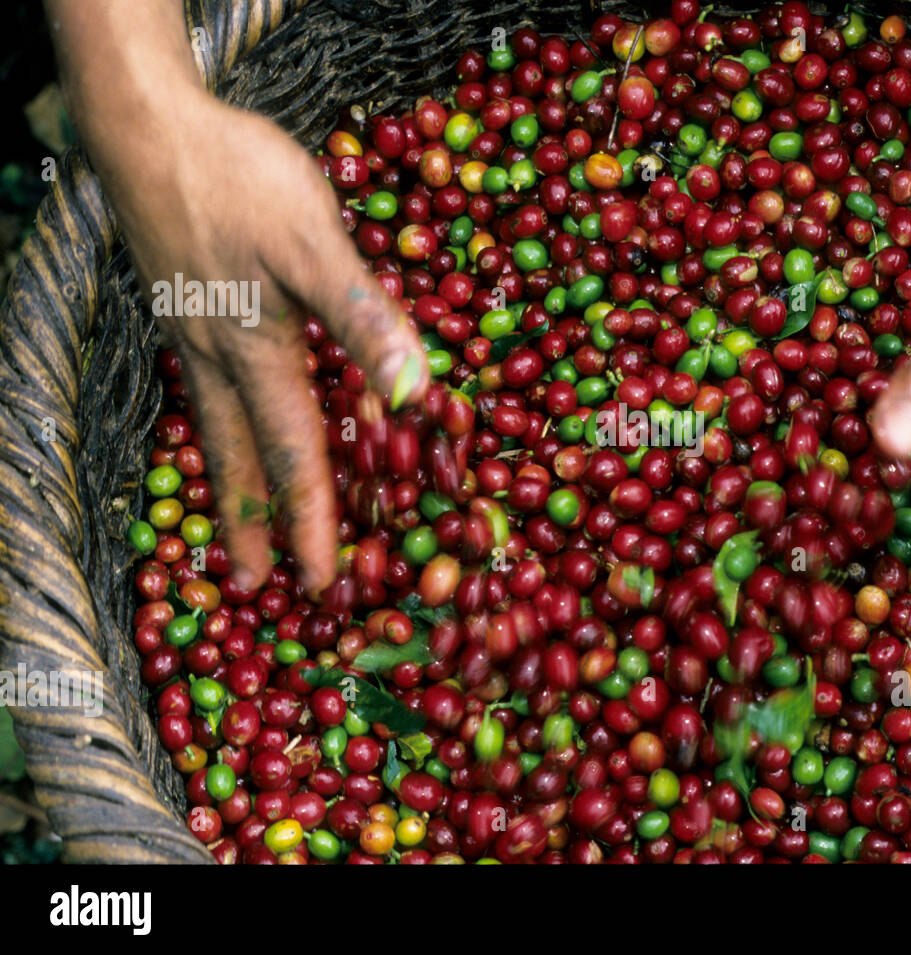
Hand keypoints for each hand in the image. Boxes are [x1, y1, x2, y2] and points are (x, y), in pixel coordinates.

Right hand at [101, 90, 427, 592]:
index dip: (311, 521)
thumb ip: (364, 317)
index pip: (295, 456)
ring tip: (233, 523)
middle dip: (251, 525)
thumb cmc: (235, 180)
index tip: (319, 583)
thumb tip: (417, 389)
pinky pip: (206, 387)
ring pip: (215, 426)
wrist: (145, 124)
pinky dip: (221, 426)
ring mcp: (193, 331)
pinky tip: (229, 416)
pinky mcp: (183, 302)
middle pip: (236, 458)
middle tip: (253, 586)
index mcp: (258, 355)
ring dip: (230, 482)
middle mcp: (217, 357)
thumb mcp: (315, 245)